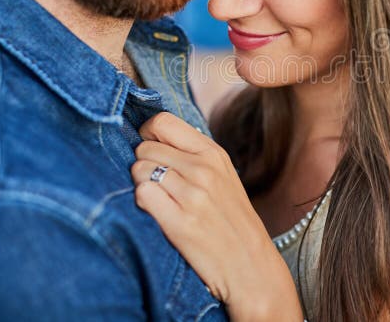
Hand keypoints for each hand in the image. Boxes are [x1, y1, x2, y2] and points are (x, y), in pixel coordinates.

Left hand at [131, 112, 302, 321]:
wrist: (250, 266)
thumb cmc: (231, 220)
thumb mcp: (222, 176)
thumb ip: (193, 154)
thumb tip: (151, 136)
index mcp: (214, 153)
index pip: (162, 122)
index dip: (147, 134)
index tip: (150, 150)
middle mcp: (204, 169)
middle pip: (144, 147)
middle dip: (142, 163)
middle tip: (156, 184)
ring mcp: (192, 195)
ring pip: (139, 170)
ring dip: (140, 184)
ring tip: (158, 200)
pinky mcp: (180, 222)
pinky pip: (142, 195)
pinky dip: (142, 203)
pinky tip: (156, 213)